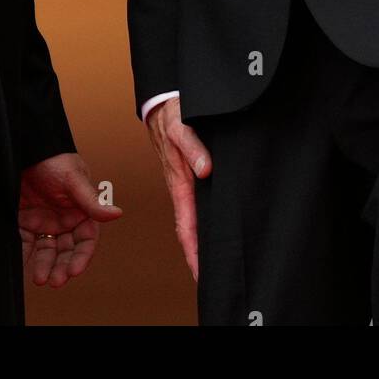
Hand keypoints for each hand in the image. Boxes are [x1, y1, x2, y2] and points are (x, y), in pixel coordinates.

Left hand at [18, 152, 121, 286]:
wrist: (24, 148)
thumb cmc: (54, 159)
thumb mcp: (73, 179)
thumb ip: (91, 201)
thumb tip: (117, 213)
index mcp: (80, 211)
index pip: (85, 240)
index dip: (81, 257)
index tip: (74, 271)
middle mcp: (64, 220)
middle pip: (66, 250)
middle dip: (61, 267)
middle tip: (55, 281)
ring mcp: (44, 221)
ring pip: (47, 251)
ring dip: (44, 266)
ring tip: (40, 279)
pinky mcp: (25, 221)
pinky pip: (26, 242)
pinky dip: (25, 255)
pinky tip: (23, 265)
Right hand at [145, 95, 210, 280]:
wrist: (162, 101)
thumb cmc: (170, 114)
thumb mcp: (181, 126)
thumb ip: (192, 146)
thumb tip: (205, 170)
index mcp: (178, 182)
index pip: (186, 226)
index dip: (193, 251)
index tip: (200, 273)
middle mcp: (181, 186)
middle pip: (190, 228)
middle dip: (198, 253)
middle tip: (212, 277)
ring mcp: (185, 180)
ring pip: (194, 217)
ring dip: (202, 238)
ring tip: (215, 259)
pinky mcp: (190, 172)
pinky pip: (197, 202)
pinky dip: (204, 218)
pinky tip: (215, 223)